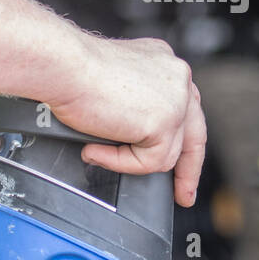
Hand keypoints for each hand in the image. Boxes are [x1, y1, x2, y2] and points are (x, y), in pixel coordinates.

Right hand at [46, 35, 205, 207]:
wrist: (64, 66)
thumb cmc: (73, 70)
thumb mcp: (115, 85)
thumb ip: (134, 105)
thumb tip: (132, 135)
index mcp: (165, 66)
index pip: (186, 108)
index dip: (183, 137)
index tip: (182, 162)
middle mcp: (177, 77)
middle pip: (194, 132)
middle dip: (188, 168)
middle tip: (182, 193)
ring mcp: (176, 100)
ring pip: (166, 153)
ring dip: (128, 160)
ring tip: (96, 149)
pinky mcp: (165, 122)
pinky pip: (149, 162)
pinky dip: (120, 162)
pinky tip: (96, 149)